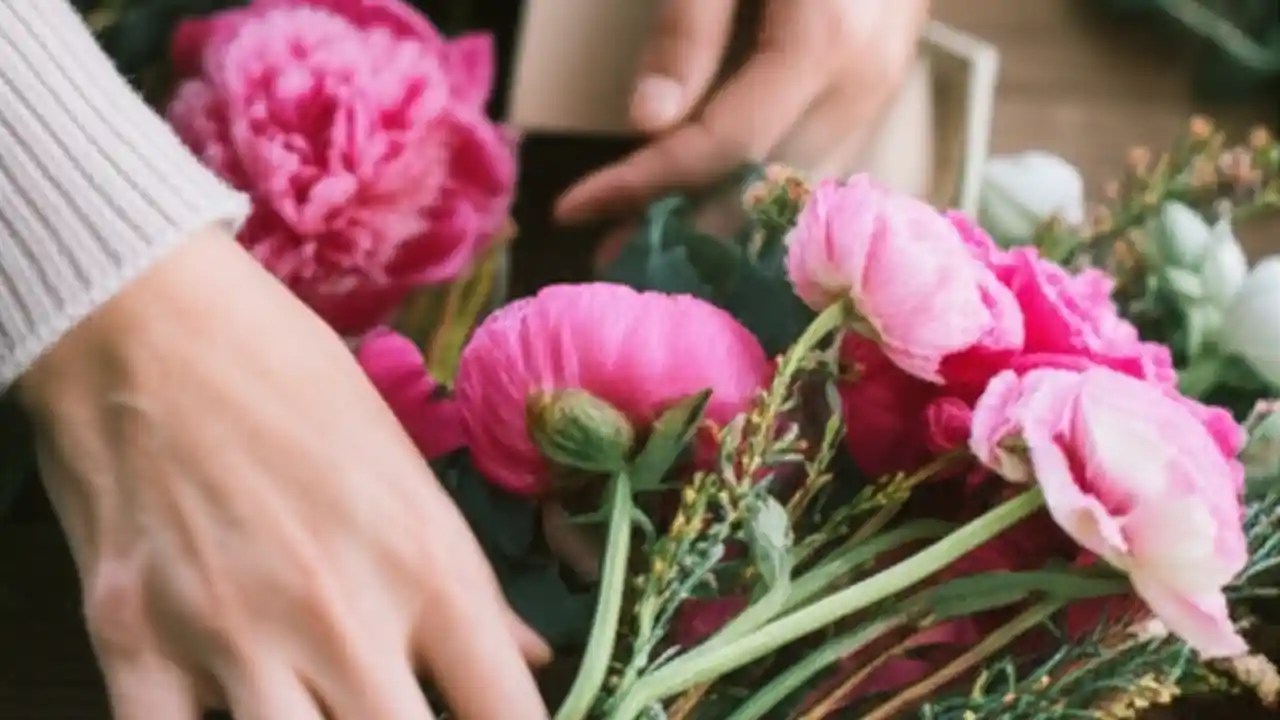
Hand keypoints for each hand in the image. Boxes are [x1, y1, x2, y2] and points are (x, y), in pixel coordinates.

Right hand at [16, 228, 549, 718]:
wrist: (147, 319)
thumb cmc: (291, 377)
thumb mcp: (404, 468)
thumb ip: (469, 580)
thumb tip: (527, 653)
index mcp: (426, 565)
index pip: (506, 714)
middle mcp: (340, 615)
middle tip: (399, 705)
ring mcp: (233, 636)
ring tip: (317, 703)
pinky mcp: (132, 642)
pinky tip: (221, 704)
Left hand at [555, 0, 929, 223]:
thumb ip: (689, 29)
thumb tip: (648, 123)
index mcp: (824, 44)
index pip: (721, 147)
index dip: (645, 182)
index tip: (573, 207)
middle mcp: (865, 83)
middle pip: (765, 187)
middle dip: (684, 228)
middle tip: (612, 258)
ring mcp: (883, 86)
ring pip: (798, 184)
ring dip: (723, 218)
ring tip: (655, 237)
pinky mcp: (881, 80)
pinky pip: (820, 158)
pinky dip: (762, 186)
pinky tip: (717, 198)